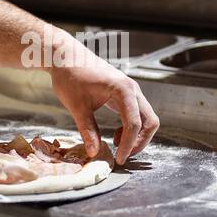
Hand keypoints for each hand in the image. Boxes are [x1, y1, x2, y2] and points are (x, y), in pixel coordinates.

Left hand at [48, 37, 159, 164]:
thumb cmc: (71, 77)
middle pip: (150, 121)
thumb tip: (94, 152)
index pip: (134, 124)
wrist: (66, 57)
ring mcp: (131, 91)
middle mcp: (132, 90)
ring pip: (146, 118)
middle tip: (123, 155)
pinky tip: (115, 134)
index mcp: (123, 90)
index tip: (119, 159)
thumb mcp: (77, 107)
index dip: (128, 144)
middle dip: (140, 142)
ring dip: (137, 135)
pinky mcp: (125, 93)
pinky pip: (137, 114)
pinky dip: (131, 128)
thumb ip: (87, 130)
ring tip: (116, 145)